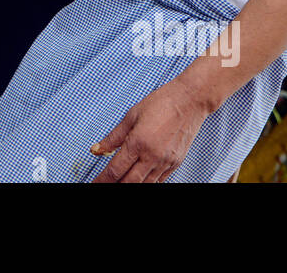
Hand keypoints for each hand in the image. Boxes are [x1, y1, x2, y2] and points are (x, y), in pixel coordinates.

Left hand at [90, 80, 209, 182]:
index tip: (95, 182)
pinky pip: (159, 181)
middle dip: (115, 185)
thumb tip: (98, 149)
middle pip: (129, 182)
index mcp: (138, 142)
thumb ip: (113, 137)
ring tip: (122, 181)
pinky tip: (140, 179)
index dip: (102, 180)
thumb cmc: (162, 103)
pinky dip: (148, 183)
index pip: (115, 170)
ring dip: (131, 185)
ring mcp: (165, 161)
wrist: (190, 100)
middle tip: (107, 183)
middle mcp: (152, 155)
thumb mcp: (131, 116)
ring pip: (145, 185)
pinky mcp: (176, 163)